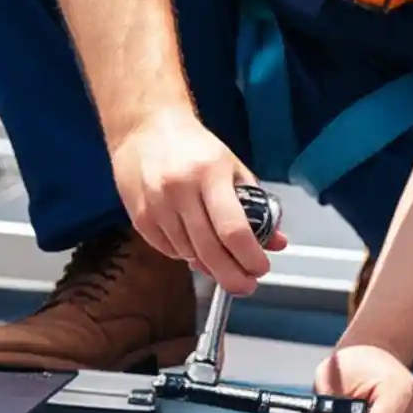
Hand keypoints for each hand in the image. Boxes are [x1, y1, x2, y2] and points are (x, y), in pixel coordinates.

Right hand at [109, 110, 287, 294]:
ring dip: (209, 265)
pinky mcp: (138, 216)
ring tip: (224, 263)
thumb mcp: (233, 168)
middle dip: (232, 275)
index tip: (261, 268)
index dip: (249, 256)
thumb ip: (257, 205)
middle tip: (246, 285)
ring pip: (187, 253)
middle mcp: (179, 190)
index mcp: (210, 174)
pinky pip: (167, 250)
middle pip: (209, 249)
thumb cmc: (195, 147)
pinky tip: (196, 249)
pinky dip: (185, 255)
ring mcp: (155, 204)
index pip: (233, 229)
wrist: (146, 127)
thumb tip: (275, 241)